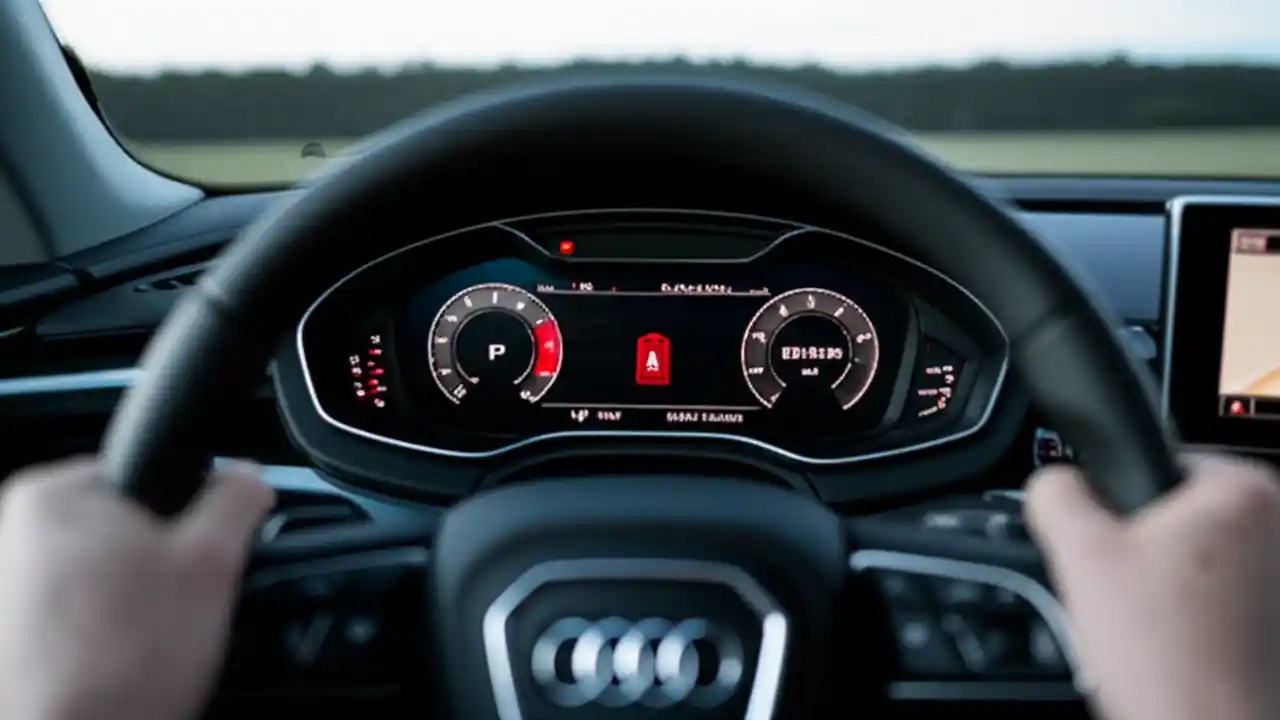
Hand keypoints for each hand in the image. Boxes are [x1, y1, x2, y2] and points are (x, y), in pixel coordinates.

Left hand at [0, 456, 273, 719]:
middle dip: (154, 561)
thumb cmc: (125, 659)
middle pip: (120, 525)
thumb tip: (249, 476)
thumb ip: (236, 501)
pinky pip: (73, 611)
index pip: (144, 470)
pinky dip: (98, 628)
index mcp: (53, 495)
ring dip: (127, 597)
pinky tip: (115, 658)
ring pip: (98, 572)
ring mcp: (4, 583)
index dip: (185, 512)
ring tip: (142, 638)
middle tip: (173, 603)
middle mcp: (11, 532)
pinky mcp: (10, 630)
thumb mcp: (212, 562)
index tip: (194, 553)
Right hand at [1026, 453, 1279, 719]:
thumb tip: (1054, 481)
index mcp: (1243, 489)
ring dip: (1177, 581)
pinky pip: (1229, 597)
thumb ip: (1057, 494)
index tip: (1114, 546)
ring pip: (1207, 558)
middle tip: (1130, 591)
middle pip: (1187, 512)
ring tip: (1157, 623)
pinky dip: (1205, 613)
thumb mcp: (1078, 552)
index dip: (1123, 502)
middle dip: (1151, 546)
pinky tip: (1182, 643)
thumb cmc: (1167, 654)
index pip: (1164, 459)